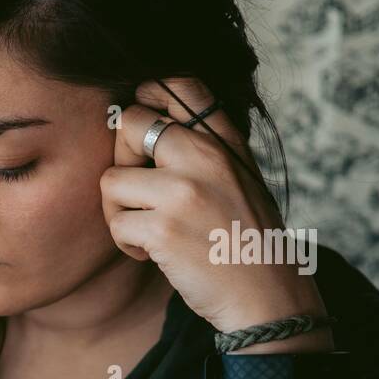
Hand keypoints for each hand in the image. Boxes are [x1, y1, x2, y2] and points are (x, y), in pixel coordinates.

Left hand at [100, 78, 326, 333]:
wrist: (267, 294)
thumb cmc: (244, 237)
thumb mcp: (238, 176)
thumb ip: (202, 146)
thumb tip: (141, 119)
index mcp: (226, 139)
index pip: (179, 84)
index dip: (148, 96)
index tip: (143, 127)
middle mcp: (206, 156)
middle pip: (130, 124)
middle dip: (121, 161)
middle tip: (139, 194)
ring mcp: (183, 191)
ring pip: (111, 180)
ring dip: (119, 211)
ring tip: (149, 230)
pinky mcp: (163, 229)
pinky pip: (116, 224)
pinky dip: (127, 245)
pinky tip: (154, 254)